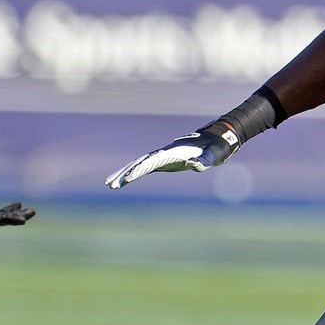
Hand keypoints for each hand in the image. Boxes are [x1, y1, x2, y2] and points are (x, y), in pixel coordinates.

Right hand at [105, 125, 236, 189]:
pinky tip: (125, 181)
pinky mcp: (164, 161)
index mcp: (173, 152)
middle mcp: (164, 153)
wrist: (214, 139)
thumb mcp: (211, 156)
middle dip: (125, 173)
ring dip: (125, 173)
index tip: (128, 178)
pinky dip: (134, 173)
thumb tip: (193, 164)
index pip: (152, 162)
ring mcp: (163, 156)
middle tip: (111, 184)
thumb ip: (203, 161)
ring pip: (139, 164)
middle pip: (140, 162)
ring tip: (111, 185)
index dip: (139, 170)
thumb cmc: (213, 149)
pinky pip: (145, 167)